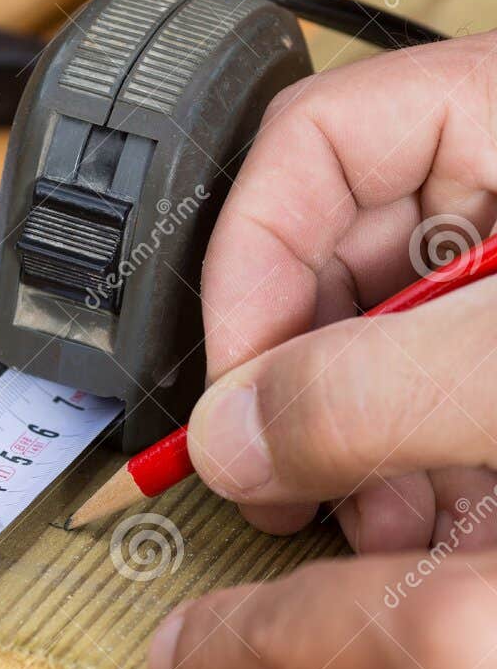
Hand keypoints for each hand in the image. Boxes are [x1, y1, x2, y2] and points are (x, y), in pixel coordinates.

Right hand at [191, 32, 496, 552]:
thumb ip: (373, 391)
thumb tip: (232, 438)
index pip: (305, 149)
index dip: (244, 271)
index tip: (235, 386)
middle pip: (324, 263)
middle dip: (297, 389)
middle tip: (278, 474)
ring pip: (374, 344)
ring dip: (348, 445)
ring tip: (367, 518)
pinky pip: (435, 391)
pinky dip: (413, 462)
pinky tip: (423, 519)